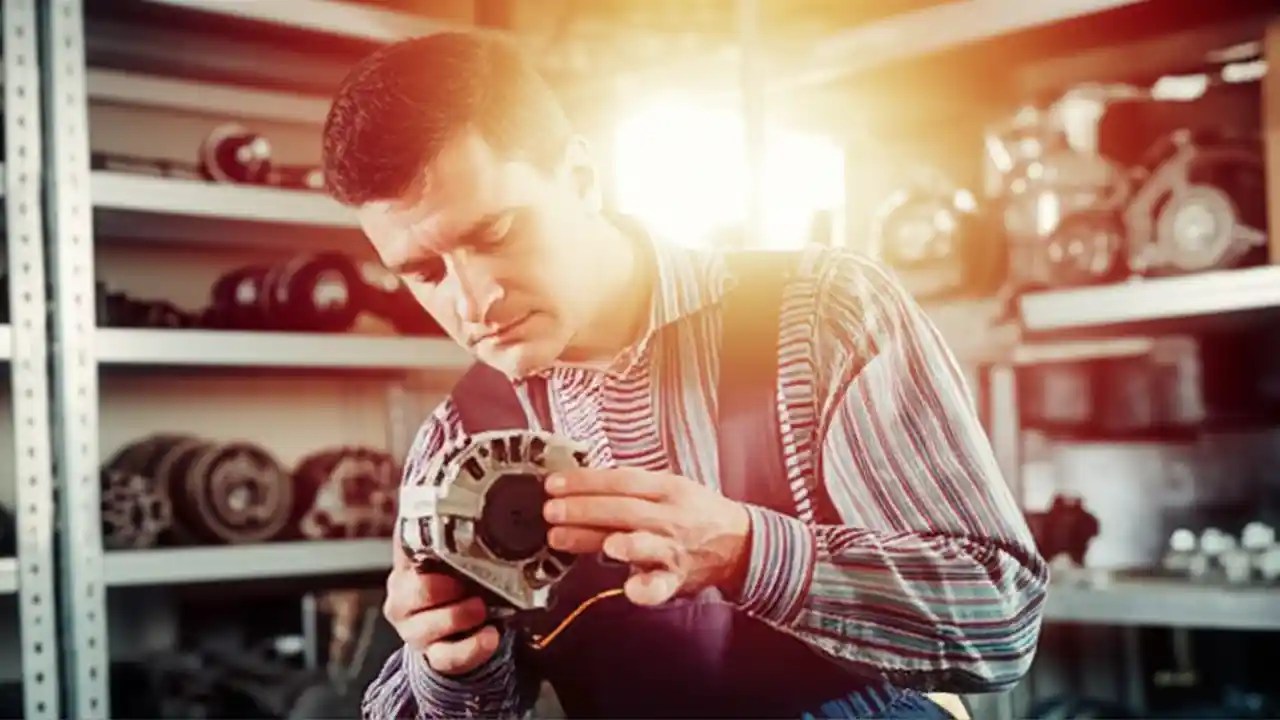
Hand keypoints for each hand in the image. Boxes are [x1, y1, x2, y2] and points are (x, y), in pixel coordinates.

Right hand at [383, 543, 501, 674]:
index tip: (450, 543)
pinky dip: (473, 647)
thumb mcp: (451, 560)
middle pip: (417, 591)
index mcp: (406, 567)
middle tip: (470, 583)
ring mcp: (415, 631)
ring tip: (481, 608)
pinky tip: (490, 635)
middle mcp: (403, 599)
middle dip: (448, 587)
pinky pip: (449, 656)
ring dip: (460, 615)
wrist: (454, 632)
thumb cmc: (454, 587)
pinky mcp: (433, 657)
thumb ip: (456, 539)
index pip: (406, 547)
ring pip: (429, 626)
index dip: (430, 544)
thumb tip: (482, 500)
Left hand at [543, 468, 751, 605]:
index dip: (586, 481)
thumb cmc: (695, 511)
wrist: (740, 541)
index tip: (554, 484)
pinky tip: (630, 589)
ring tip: (577, 539)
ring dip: (611, 541)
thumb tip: (582, 485)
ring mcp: (674, 547)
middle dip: (583, 509)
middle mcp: (670, 515)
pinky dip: (647, 588)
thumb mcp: (668, 488)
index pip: (622, 480)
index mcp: (666, 488)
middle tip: (550, 511)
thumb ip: (630, 490)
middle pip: (623, 509)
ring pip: (642, 542)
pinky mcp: (678, 577)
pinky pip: (662, 584)